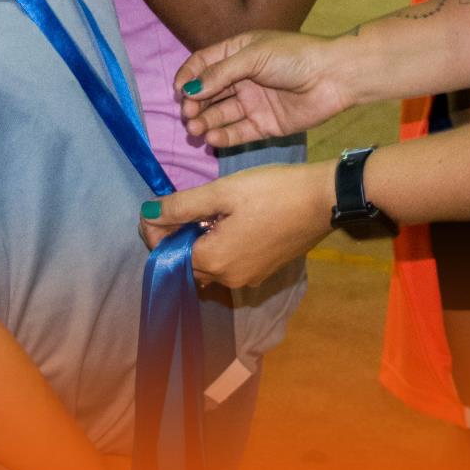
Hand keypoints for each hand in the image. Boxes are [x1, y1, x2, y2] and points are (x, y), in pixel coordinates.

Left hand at [140, 160, 336, 288]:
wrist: (322, 199)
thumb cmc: (271, 191)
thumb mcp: (222, 191)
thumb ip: (181, 206)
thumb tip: (146, 214)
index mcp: (213, 259)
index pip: (168, 252)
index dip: (157, 231)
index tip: (157, 209)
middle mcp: (228, 278)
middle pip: (187, 262)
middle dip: (178, 238)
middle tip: (183, 207)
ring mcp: (248, 278)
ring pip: (210, 265)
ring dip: (201, 243)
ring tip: (210, 212)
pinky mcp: (264, 271)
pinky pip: (231, 264)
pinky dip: (223, 247)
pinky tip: (232, 222)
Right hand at [176, 30, 354, 147]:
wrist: (334, 77)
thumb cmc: (295, 56)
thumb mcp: (253, 56)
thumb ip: (221, 73)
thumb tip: (189, 89)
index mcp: (238, 53)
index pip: (203, 64)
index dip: (188, 77)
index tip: (179, 92)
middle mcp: (243, 78)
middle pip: (208, 93)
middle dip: (195, 104)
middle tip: (188, 115)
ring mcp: (254, 102)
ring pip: (221, 114)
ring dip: (205, 122)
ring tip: (195, 129)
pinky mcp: (265, 125)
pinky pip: (239, 132)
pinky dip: (223, 136)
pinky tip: (212, 137)